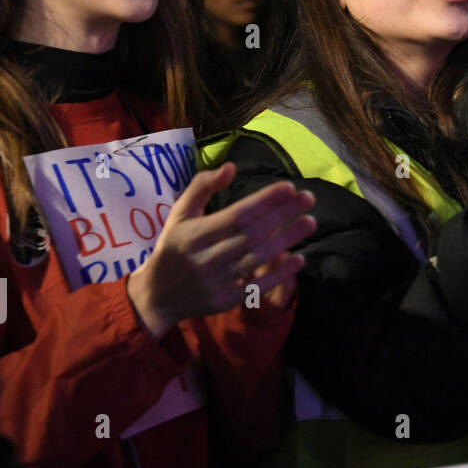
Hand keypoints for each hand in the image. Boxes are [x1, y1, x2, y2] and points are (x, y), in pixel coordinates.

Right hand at [126, 163, 314, 339]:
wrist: (156, 297)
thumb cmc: (172, 248)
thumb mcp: (179, 215)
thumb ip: (201, 188)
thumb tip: (231, 167)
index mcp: (193, 234)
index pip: (236, 215)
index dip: (264, 201)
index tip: (289, 187)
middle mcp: (205, 258)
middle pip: (252, 234)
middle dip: (283, 215)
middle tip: (309, 198)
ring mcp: (216, 281)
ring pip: (257, 258)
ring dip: (287, 240)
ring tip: (310, 222)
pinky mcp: (225, 301)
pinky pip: (257, 286)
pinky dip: (279, 273)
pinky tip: (299, 258)